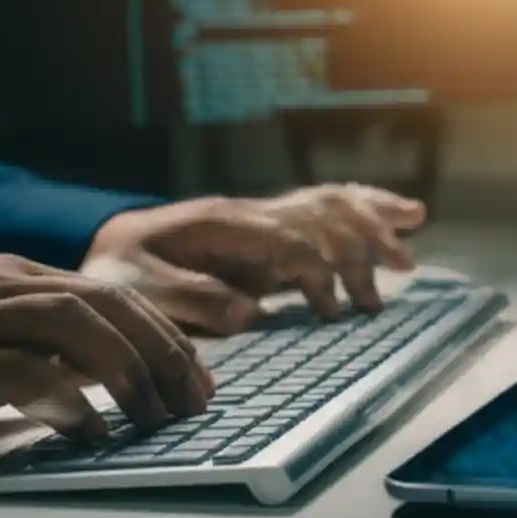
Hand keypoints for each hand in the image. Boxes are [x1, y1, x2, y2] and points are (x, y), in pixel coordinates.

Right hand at [0, 255, 212, 441]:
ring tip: (158, 417)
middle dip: (164, 352)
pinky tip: (96, 434)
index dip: (167, 335)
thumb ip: (44, 342)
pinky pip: (23, 371)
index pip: (115, 294)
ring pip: (76, 324)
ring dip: (129, 372)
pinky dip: (69, 401)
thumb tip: (118, 376)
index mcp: (16, 276)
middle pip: (108, 303)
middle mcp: (0, 284)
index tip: (201, 379)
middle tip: (197, 402)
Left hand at [82, 184, 426, 334]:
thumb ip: (190, 298)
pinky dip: (364, 209)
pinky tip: (396, 213)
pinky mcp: (267, 230)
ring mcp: (260, 217)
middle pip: (321, 217)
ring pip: (330, 205)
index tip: (336, 310)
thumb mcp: (137, 290)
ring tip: (411, 245)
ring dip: (374, 222)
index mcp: (220, 224)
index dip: (319, 270)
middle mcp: (248, 213)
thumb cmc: (116, 274)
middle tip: (393, 283)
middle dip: (362, 247)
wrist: (105, 249)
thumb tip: (250, 312)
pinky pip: (324, 210)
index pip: (288, 238)